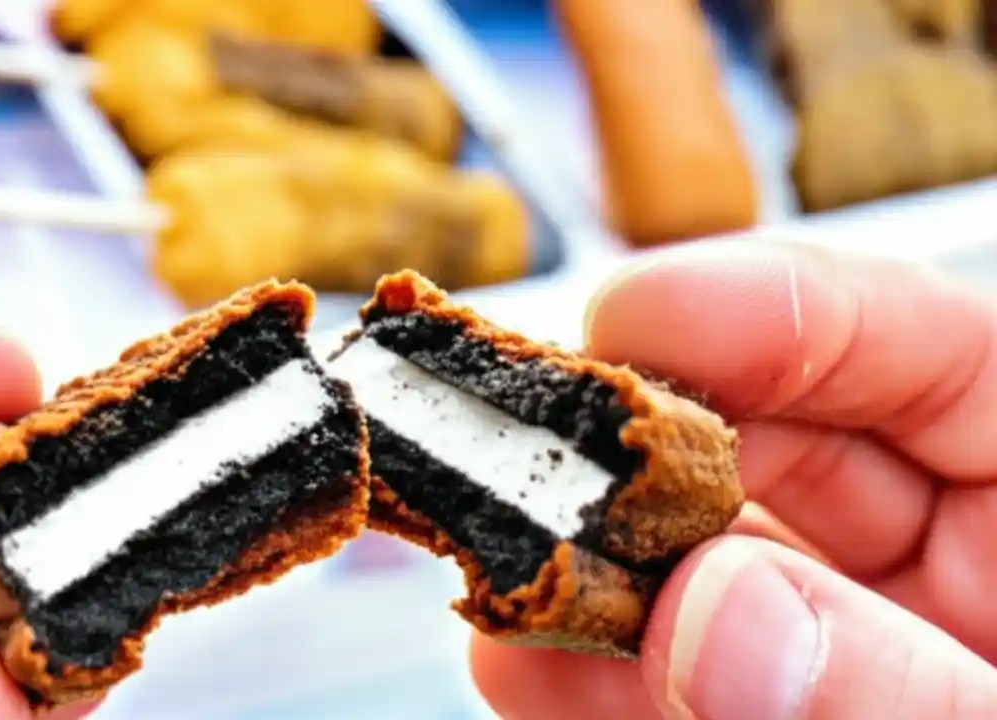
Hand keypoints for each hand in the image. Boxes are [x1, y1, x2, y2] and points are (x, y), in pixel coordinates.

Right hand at [471, 241, 996, 718]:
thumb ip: (904, 686)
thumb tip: (718, 611)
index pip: (937, 352)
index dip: (781, 306)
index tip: (640, 311)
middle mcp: (958, 566)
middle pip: (781, 443)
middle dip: (645, 443)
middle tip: (536, 447)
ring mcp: (859, 638)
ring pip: (704, 560)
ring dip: (591, 564)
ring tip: (506, 560)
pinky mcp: (776, 705)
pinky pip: (675, 671)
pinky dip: (593, 672)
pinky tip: (534, 668)